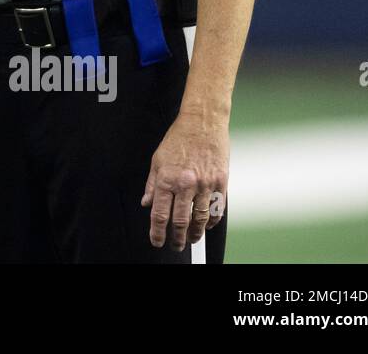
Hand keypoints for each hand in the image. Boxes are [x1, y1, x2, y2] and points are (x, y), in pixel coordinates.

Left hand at [141, 111, 229, 249]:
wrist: (202, 122)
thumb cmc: (178, 138)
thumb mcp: (157, 160)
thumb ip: (152, 185)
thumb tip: (146, 204)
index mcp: (167, 179)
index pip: (160, 214)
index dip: (157, 232)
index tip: (156, 241)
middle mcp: (186, 184)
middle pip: (180, 221)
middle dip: (176, 238)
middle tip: (175, 246)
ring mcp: (205, 184)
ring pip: (201, 219)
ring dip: (196, 233)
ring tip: (192, 239)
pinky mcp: (220, 182)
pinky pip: (217, 209)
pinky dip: (212, 221)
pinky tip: (207, 225)